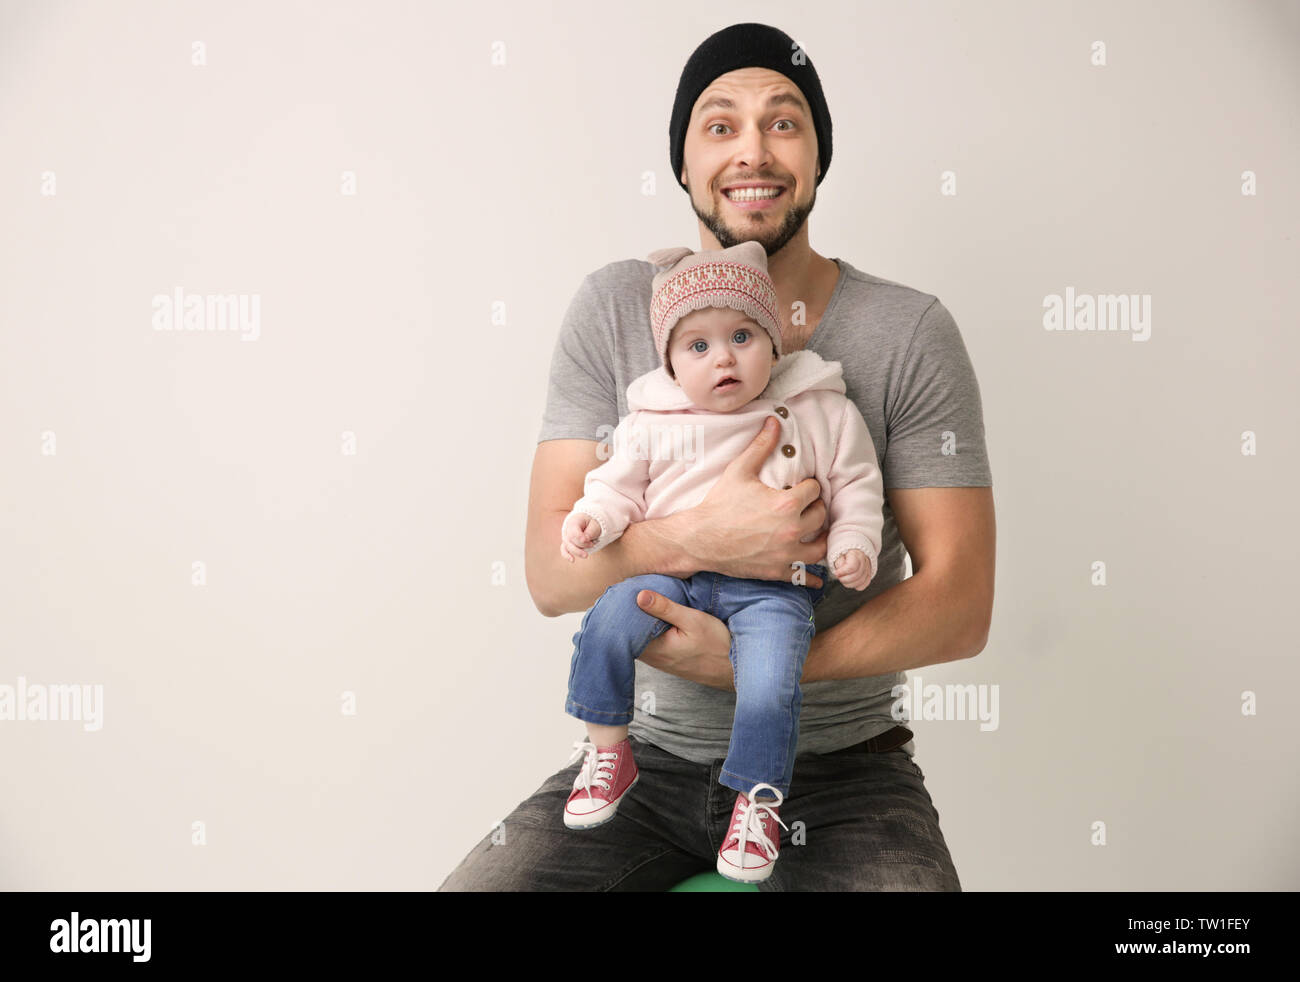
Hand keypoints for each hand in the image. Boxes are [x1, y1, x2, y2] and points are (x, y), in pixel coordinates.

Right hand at [560, 512, 601, 561]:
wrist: (588, 522)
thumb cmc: (592, 523)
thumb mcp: (594, 524)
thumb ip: (590, 532)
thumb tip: (585, 540)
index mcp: (574, 521)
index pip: (574, 531)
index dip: (579, 537)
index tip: (587, 540)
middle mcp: (567, 529)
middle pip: (571, 540)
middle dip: (582, 545)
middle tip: (592, 545)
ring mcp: (566, 537)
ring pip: (568, 546)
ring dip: (577, 552)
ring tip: (586, 555)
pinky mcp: (567, 544)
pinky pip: (564, 550)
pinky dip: (567, 555)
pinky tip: (572, 560)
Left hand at [635, 588, 734, 690]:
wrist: (733, 669)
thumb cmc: (717, 645)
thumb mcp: (693, 620)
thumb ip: (666, 608)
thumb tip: (640, 595)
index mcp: (655, 649)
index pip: (627, 628)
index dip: (624, 609)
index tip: (627, 591)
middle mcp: (652, 657)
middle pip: (631, 633)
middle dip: (631, 613)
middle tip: (633, 591)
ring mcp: (658, 660)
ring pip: (640, 637)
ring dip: (642, 621)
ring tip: (643, 600)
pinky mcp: (666, 659)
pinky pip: (650, 642)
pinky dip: (650, 628)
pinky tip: (656, 616)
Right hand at [680, 417, 827, 585]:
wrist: (699, 539)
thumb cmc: (719, 505)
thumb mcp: (739, 471)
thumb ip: (761, 446)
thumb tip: (774, 421)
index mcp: (786, 504)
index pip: (815, 490)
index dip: (807, 486)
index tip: (799, 487)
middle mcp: (791, 530)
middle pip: (821, 516)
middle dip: (815, 508)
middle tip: (805, 506)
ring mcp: (786, 554)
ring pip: (821, 546)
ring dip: (820, 537)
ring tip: (813, 530)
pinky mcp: (778, 571)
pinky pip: (804, 576)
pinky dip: (812, 576)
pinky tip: (813, 573)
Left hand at [833, 549, 871, 590]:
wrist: (851, 554)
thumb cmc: (844, 555)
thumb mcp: (839, 556)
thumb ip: (839, 563)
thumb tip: (840, 572)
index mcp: (856, 554)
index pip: (852, 566)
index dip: (843, 572)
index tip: (836, 573)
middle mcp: (864, 561)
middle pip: (856, 575)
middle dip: (845, 579)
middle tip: (839, 577)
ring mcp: (868, 568)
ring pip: (860, 582)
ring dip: (849, 584)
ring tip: (843, 579)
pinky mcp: (868, 575)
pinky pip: (863, 585)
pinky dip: (856, 586)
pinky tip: (850, 582)